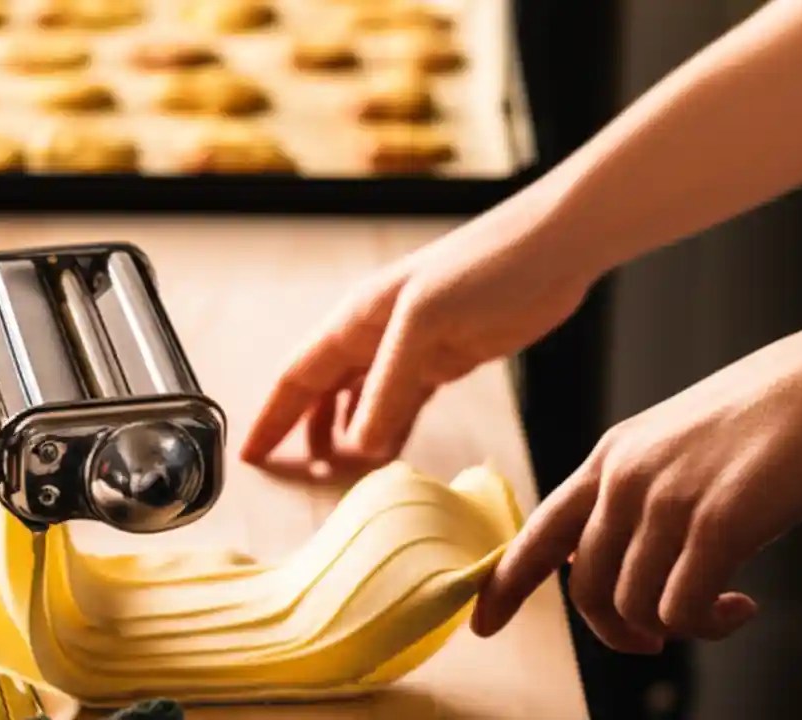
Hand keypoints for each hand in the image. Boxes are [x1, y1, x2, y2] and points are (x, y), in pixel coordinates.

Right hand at [240, 202, 599, 476]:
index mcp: (357, 319)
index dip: (272, 416)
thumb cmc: (484, 269)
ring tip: (334, 478)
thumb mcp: (426, 324)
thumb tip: (358, 447)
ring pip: (361, 402)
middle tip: (290, 478)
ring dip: (345, 437)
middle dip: (302, 433)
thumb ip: (390, 386)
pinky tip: (384, 456)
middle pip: (323, 392)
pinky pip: (402, 405)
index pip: (298, 376)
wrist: (552, 250)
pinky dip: (388, 431)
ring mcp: (410, 350)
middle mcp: (374, 336)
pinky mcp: (445, 361)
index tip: (248, 455)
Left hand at [471, 304, 801, 651]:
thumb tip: (617, 560)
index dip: (505, 585)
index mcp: (610, 456)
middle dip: (617, 631)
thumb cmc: (767, 416)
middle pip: (586, 588)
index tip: (483, 625)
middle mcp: (625, 477)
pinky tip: (743, 605)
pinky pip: (682, 610)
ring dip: (675, 628)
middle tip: (656, 642)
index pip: (538, 532)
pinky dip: (709, 625)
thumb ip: (636, 492)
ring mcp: (667, 500)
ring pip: (634, 606)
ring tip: (719, 611)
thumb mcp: (675, 443)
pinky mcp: (717, 524)